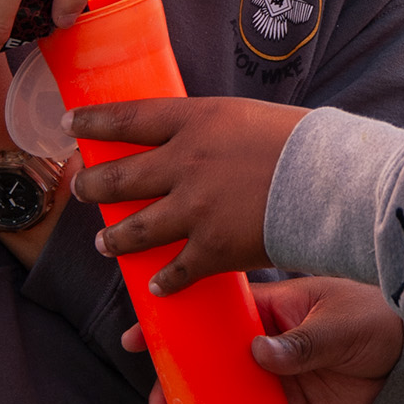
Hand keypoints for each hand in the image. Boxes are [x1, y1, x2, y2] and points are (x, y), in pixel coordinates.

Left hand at [68, 98, 308, 293]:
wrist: (333, 181)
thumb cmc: (305, 142)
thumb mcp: (250, 116)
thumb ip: (215, 130)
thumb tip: (200, 141)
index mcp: (194, 121)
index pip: (127, 117)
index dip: (93, 122)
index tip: (70, 124)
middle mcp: (184, 164)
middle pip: (118, 177)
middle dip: (92, 187)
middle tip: (81, 191)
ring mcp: (194, 209)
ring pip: (134, 230)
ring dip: (113, 240)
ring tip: (103, 243)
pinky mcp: (211, 249)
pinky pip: (175, 271)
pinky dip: (164, 282)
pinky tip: (157, 287)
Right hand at [123, 276, 402, 403]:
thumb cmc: (375, 320)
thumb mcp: (340, 324)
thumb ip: (303, 341)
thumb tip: (260, 354)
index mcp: (265, 310)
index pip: (207, 317)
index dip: (170, 328)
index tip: (136, 340)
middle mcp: (260, 346)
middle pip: (203, 370)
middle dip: (172, 395)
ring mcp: (273, 382)